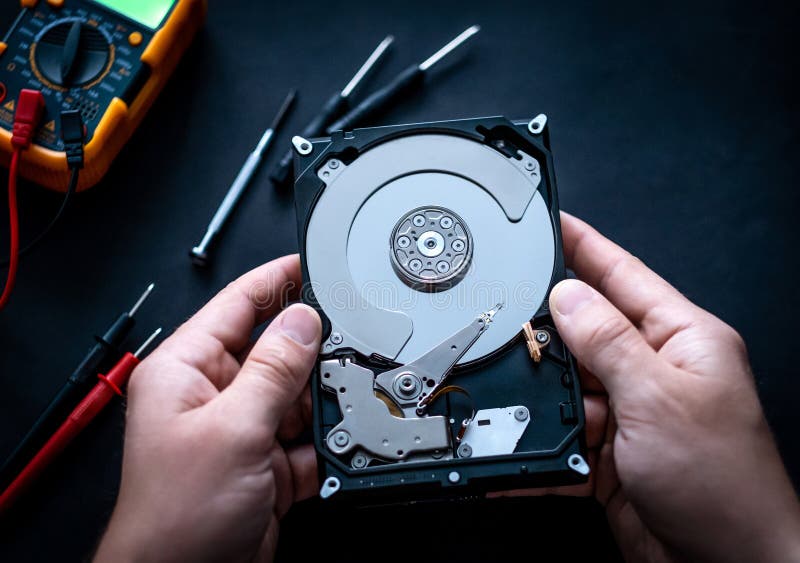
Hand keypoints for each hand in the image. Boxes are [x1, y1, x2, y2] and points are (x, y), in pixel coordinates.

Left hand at [94, 255, 321, 562]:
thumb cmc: (175, 518)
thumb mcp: (232, 430)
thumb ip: (273, 371)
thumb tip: (302, 322)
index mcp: (187, 371)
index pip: (236, 305)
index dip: (275, 280)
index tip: (310, 262)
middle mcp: (213, 395)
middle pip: (275, 352)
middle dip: (311, 353)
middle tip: (348, 343)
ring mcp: (241, 430)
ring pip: (295, 396)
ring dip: (320, 403)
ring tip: (343, 404)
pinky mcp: (264, 463)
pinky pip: (306, 437)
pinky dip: (324, 442)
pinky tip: (332, 448)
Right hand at [497, 213, 799, 561]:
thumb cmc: (724, 485)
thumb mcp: (659, 398)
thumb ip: (608, 342)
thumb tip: (568, 297)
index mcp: (682, 339)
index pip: (624, 275)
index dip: (584, 245)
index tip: (550, 221)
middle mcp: (655, 369)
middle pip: (586, 328)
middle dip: (546, 325)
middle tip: (505, 310)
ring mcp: (630, 410)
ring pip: (566, 381)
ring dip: (540, 389)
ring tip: (511, 386)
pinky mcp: (608, 450)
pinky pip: (561, 431)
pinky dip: (536, 441)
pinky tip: (520, 446)